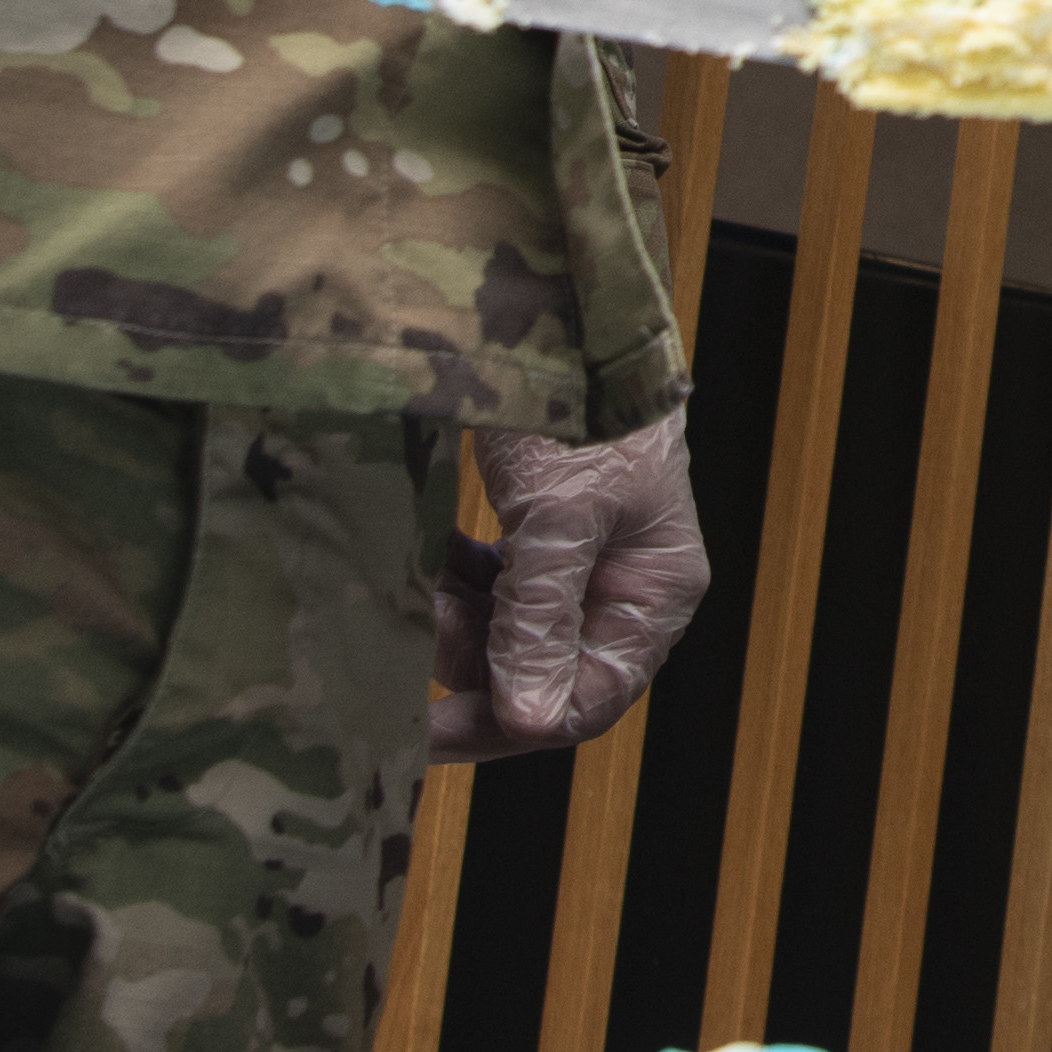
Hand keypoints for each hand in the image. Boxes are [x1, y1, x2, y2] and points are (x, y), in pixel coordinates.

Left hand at [433, 414, 706, 762]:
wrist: (568, 315)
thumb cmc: (586, 407)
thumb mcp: (559, 514)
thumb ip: (540, 617)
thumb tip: (531, 721)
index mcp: (652, 597)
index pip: (584, 700)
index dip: (505, 722)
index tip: (424, 736)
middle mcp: (621, 592)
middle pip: (539, 673)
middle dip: (469, 664)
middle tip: (399, 652)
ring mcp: (579, 565)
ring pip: (504, 633)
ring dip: (452, 619)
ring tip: (414, 584)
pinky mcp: (539, 536)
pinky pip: (490, 590)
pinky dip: (453, 581)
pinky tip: (427, 556)